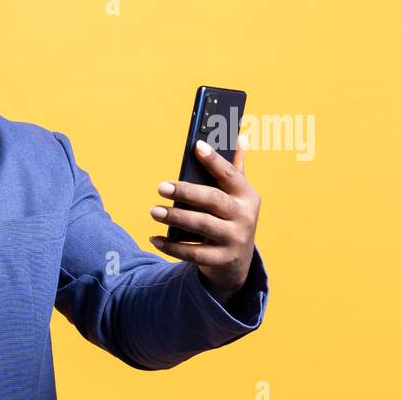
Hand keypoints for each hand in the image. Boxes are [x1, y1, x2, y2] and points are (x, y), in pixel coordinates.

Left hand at [147, 134, 260, 305]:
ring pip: (202, 225)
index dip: (214, 160)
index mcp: (247, 196)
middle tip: (160, 186)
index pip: (230, 175)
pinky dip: (171, 246)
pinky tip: (154, 238)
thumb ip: (235, 169)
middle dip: (186, 192)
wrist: (237, 262)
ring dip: (175, 217)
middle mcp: (244, 216)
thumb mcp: (238, 197)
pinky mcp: (221, 259)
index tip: (197, 146)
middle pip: (213, 200)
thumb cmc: (231, 219)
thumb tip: (240, 137)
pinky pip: (192, 252)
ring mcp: (234, 239)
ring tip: (153, 210)